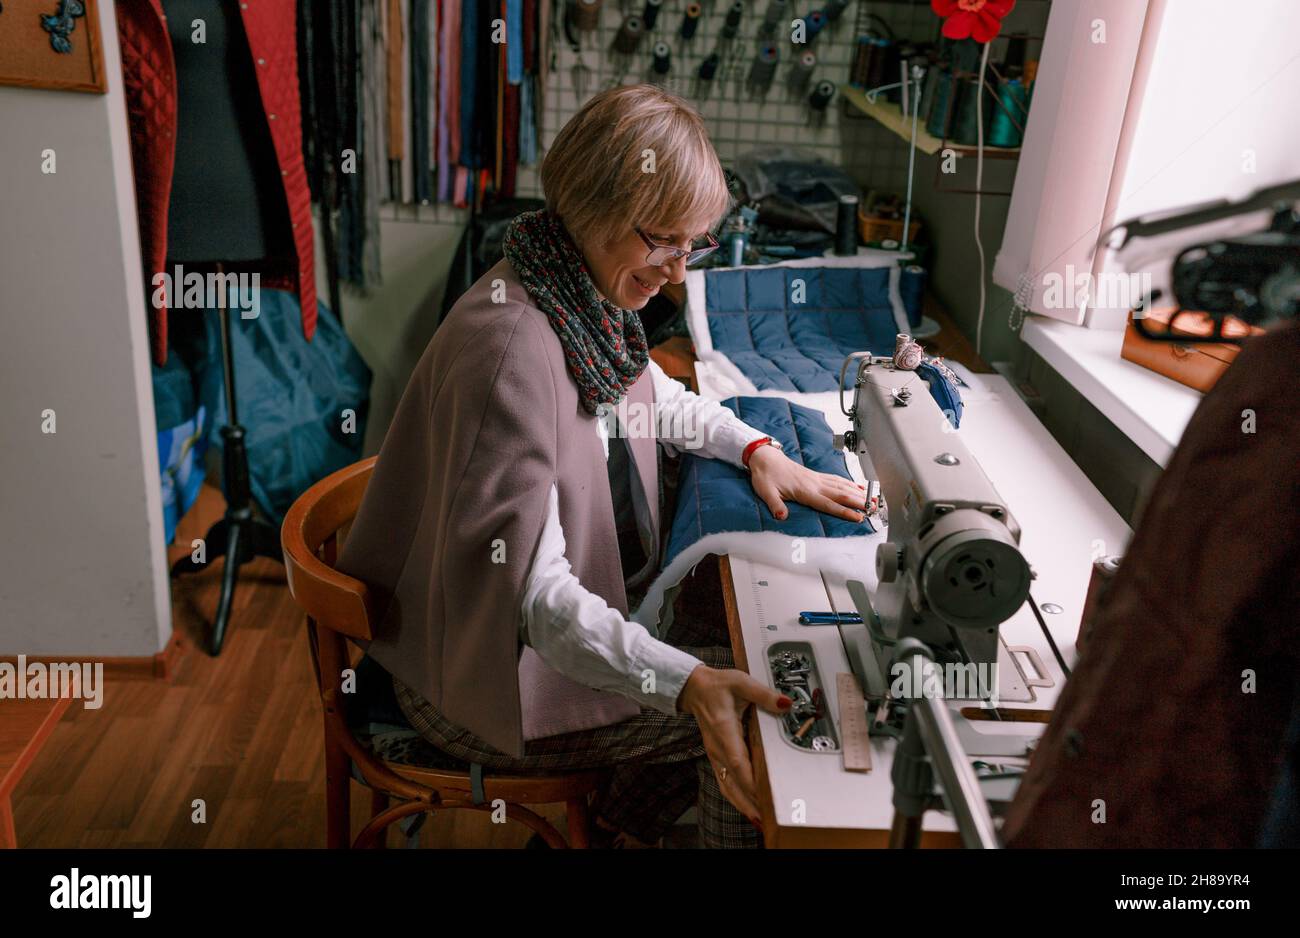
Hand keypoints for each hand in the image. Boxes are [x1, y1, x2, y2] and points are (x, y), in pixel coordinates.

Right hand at [677, 664, 791, 826]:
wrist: (694, 688)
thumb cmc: (718, 685)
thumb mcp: (742, 682)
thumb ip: (764, 695)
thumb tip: (785, 704)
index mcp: (724, 730)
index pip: (737, 760)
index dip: (749, 780)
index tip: (761, 794)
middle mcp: (718, 747)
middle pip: (732, 781)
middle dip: (748, 801)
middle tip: (765, 818)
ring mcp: (715, 754)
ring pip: (727, 786)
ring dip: (742, 804)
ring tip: (759, 819)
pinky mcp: (716, 757)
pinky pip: (724, 782)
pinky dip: (735, 797)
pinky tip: (747, 806)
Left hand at [746, 444, 868, 522]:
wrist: (765, 458)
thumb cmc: (766, 476)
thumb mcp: (766, 493)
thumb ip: (775, 505)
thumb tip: (781, 516)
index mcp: (805, 490)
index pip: (829, 503)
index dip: (844, 511)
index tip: (858, 517)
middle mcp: (814, 483)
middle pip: (842, 494)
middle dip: (859, 502)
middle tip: (874, 509)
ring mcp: (817, 478)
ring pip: (842, 486)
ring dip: (858, 494)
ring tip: (872, 500)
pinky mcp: (816, 475)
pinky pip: (837, 479)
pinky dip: (849, 483)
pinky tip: (857, 487)